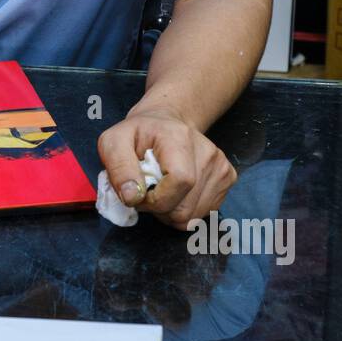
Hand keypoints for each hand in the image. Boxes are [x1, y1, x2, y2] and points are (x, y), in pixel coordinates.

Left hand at [97, 105, 236, 228]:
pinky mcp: (228, 179)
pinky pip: (203, 214)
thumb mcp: (113, 142)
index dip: (155, 199)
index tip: (139, 193)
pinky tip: (176, 192)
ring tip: (161, 191)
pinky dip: (185, 210)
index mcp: (180, 138)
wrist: (167, 122)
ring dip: (170, 212)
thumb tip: (133, 197)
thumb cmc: (138, 134)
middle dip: (159, 210)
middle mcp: (208, 153)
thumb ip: (118, 168)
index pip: (180, 181)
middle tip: (147, 192)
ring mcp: (221, 167)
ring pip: (193, 217)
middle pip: (185, 208)